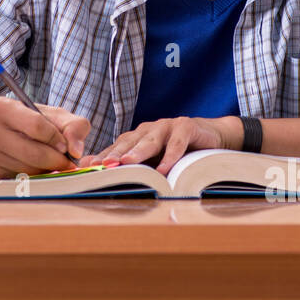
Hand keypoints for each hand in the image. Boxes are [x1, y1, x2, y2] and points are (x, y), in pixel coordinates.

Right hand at [0, 97, 91, 179]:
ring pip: (28, 170)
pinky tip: (36, 167)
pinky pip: (22, 181)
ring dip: (47, 170)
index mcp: (1, 108)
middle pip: (33, 153)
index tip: (65, 145)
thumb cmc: (28, 121)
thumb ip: (72, 125)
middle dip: (57, 160)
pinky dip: (36, 177)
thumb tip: (77, 151)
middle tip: (66, 161)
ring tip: (51, 161)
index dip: (57, 138)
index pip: (37, 126)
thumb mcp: (51, 114)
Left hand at [78, 116, 231, 174]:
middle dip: (114, 154)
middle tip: (102, 165)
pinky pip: (176, 144)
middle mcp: (148, 129)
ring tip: (127, 163)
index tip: (87, 168)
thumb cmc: (178, 151)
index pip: (116, 147)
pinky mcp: (186, 127)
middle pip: (129, 142)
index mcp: (137, 136)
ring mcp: (167, 126)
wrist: (211, 136)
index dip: (102, 157)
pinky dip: (169, 158)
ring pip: (150, 141)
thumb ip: (133, 165)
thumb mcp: (155, 160)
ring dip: (137, 152)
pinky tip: (164, 170)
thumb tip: (100, 172)